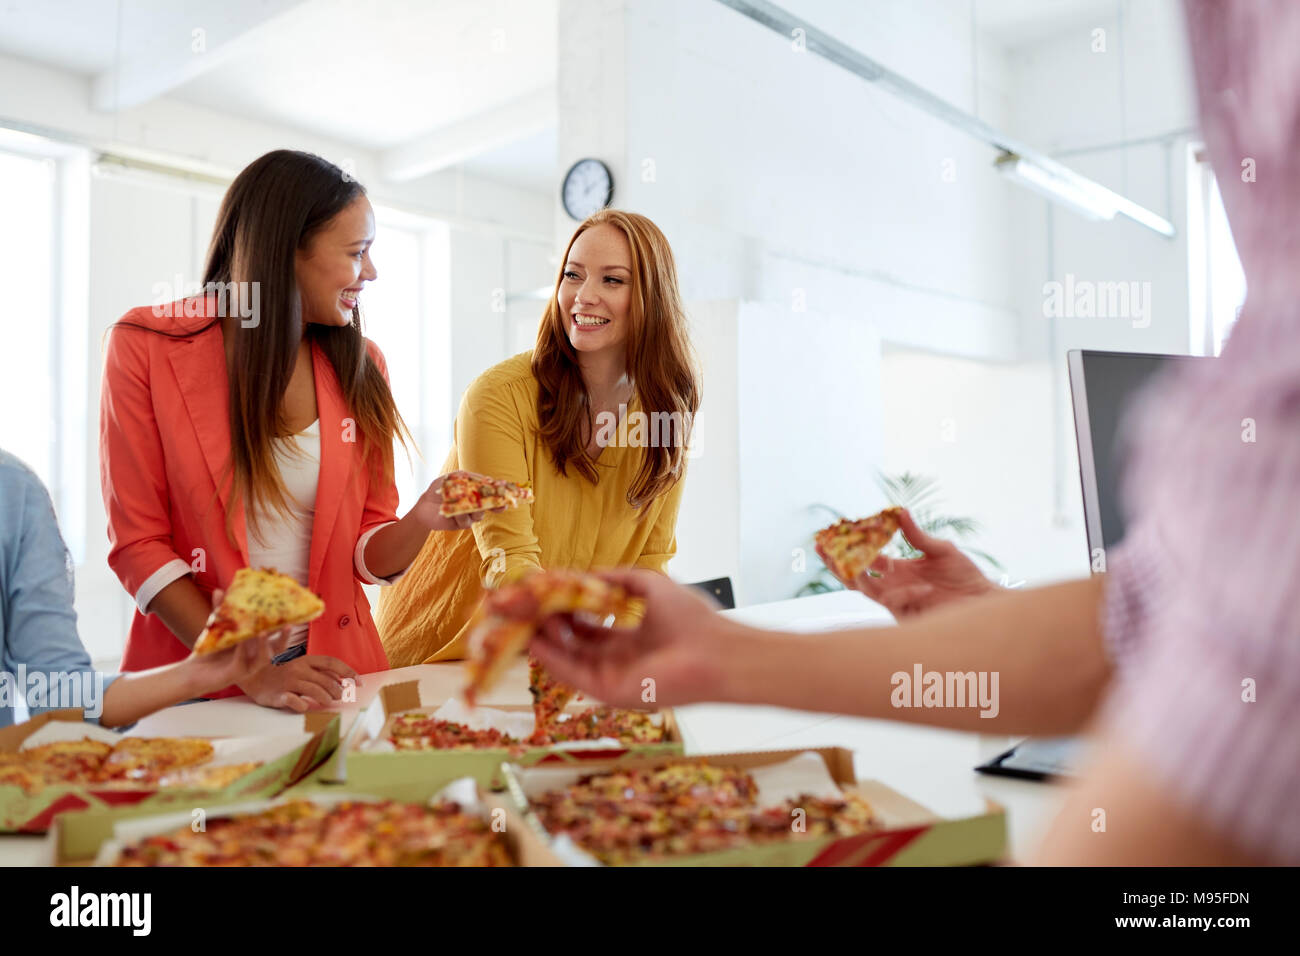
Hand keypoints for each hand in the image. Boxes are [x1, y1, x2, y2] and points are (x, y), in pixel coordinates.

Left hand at [183, 586, 290, 692]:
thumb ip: (220, 611)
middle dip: (285, 637)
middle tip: (289, 624)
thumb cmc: (210, 651)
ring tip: (262, 632)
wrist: (194, 672)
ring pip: (265, 657)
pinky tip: (241, 641)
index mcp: (256, 644)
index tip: (293, 611)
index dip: (285, 623)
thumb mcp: (217, 628)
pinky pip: (243, 660)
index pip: (275, 633)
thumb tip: (220, 590)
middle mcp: (257, 655)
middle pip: (278, 648)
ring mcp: (249, 666)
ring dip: (264, 645)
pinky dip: (242, 650)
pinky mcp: (238, 673)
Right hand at [238, 655, 357, 711]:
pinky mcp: (279, 695)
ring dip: (326, 698)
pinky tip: (307, 708)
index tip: (360, 682)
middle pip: (326, 680)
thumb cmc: (281, 673)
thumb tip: (342, 681)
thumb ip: (320, 672)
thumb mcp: (301, 668)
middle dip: (339, 690)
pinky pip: (295, 701)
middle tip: (343, 697)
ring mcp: (289, 681)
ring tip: (330, 703)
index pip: (333, 663)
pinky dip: (303, 706)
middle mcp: (298, 668)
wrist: (252, 677)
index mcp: (306, 659)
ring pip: (314, 690)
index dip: (349, 672)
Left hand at [409, 470, 506, 531]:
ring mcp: (470, 515)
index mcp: (476, 492)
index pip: (492, 493)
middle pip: (490, 505)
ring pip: (479, 515)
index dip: (500, 493)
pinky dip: (460, 515)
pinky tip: (454, 512)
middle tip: (499, 502)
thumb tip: (487, 479)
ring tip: (464, 503)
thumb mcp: (455, 477)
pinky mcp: (461, 524)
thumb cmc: (441, 488)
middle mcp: (476, 504)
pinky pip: (467, 521)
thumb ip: (471, 478)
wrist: (426, 503)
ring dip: (473, 508)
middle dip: (495, 504)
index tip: (507, 491)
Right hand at [528, 569, 734, 708]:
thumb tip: (583, 572)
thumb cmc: (690, 618)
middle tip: (523, 607)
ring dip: (542, 640)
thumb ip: (615, 579)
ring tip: (520, 619)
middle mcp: (617, 659)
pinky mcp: (608, 692)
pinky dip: (552, 658)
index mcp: (629, 639)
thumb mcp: (648, 585)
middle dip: (546, 625)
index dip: (563, 610)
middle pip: (572, 643)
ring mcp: (611, 676)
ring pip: (567, 659)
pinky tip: (535, 640)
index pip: (587, 626)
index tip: (542, 594)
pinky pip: (572, 675)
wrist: (714, 652)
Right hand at [822, 508, 995, 618]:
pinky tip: (925, 586)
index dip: (850, 546)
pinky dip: (906, 593)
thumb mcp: (941, 550)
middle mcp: (893, 586)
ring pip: (866, 591)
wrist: (983, 602)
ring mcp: (899, 601)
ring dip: (856, 577)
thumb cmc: (965, 577)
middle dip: (836, 563)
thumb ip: (917, 535)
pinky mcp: (908, 616)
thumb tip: (899, 511)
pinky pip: (896, 604)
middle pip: (855, 576)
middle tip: (821, 547)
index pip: (866, 557)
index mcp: (898, 569)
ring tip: (849, 563)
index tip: (834, 531)